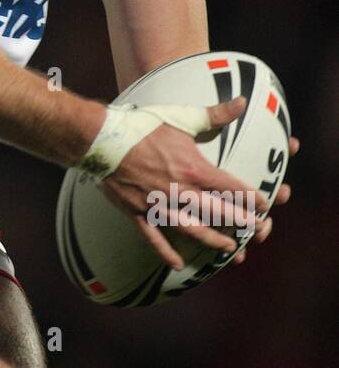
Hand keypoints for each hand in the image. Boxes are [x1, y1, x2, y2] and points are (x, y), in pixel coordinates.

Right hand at [99, 97, 296, 270]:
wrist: (103, 139)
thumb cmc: (142, 127)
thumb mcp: (181, 118)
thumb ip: (214, 114)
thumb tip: (241, 103)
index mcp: (192, 168)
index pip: (229, 186)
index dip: (249, 197)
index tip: (264, 205)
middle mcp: (178, 190)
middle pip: (216, 211)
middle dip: (239, 222)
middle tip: (257, 231)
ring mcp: (158, 204)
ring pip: (191, 228)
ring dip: (212, 240)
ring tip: (228, 249)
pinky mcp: (138, 212)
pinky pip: (154, 238)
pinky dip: (166, 252)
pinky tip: (177, 265)